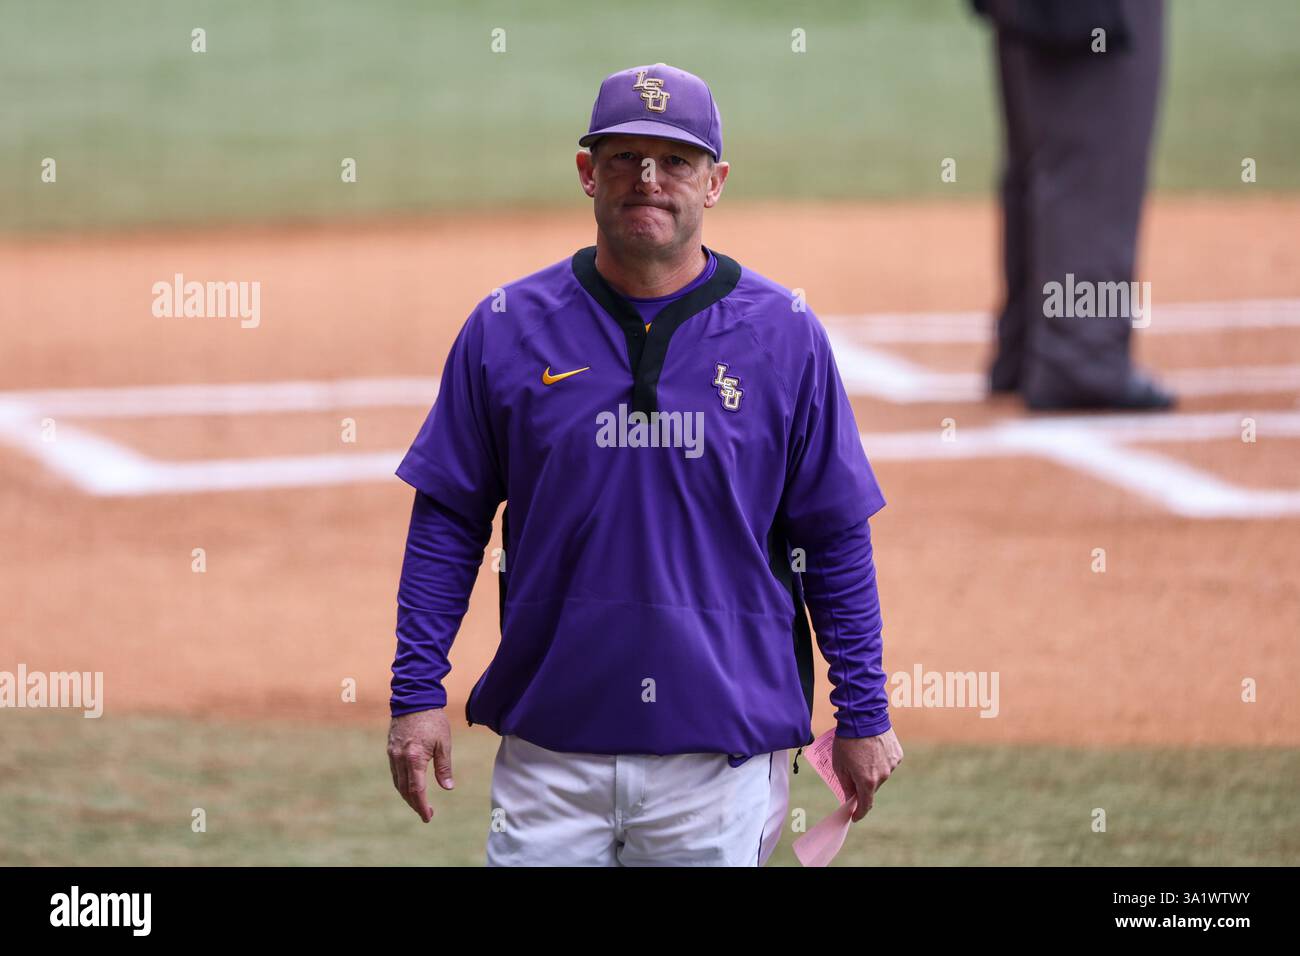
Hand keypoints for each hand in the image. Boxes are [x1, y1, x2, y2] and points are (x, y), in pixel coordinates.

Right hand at [387, 708, 453, 822]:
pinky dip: (402, 783)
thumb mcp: (443, 743)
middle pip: (405, 790)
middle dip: (415, 804)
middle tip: (426, 813)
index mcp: (414, 758)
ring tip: (419, 803)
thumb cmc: (433, 719)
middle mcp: (400, 758)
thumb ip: (444, 767)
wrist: (414, 698)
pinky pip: (395, 772)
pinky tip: (410, 786)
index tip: (428, 816)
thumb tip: (448, 788)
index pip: (417, 790)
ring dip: (407, 795)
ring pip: (398, 782)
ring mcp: (393, 754)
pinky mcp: (390, 749)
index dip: (422, 806)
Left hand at [832, 727, 902, 821]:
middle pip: (871, 788)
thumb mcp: (839, 764)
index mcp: (867, 781)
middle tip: (852, 772)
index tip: (854, 816)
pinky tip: (872, 749)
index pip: (865, 805)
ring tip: (861, 755)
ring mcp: (892, 765)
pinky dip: (880, 761)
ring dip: (872, 771)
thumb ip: (845, 784)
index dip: (859, 813)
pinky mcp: (897, 754)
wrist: (863, 717)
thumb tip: (849, 796)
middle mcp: (883, 776)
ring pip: (880, 775)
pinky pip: (888, 763)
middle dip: (862, 784)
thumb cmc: (847, 740)